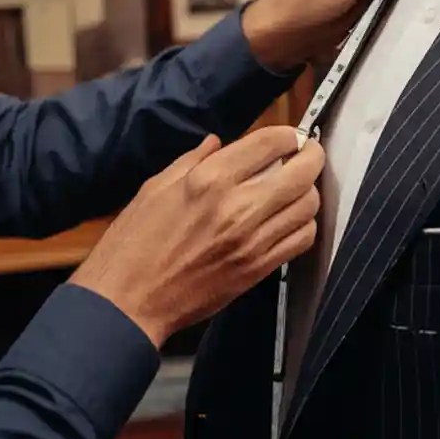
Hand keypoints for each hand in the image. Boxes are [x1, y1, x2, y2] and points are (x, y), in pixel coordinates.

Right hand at [69, 127, 324, 347]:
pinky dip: (304, 225)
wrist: (127, 302)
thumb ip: (192, 161)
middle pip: (302, 172)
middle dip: (312, 156)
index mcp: (209, 180)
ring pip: (308, 206)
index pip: (271, 143)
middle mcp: (237, 207)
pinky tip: (290, 220)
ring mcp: (252, 240)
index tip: (289, 138)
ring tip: (297, 189)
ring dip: (308, 191)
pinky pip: (302, 239)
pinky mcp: (259, 268)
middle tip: (307, 154)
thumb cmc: (132, 244)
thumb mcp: (154, 189)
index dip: (289, 135)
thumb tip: (218, 142)